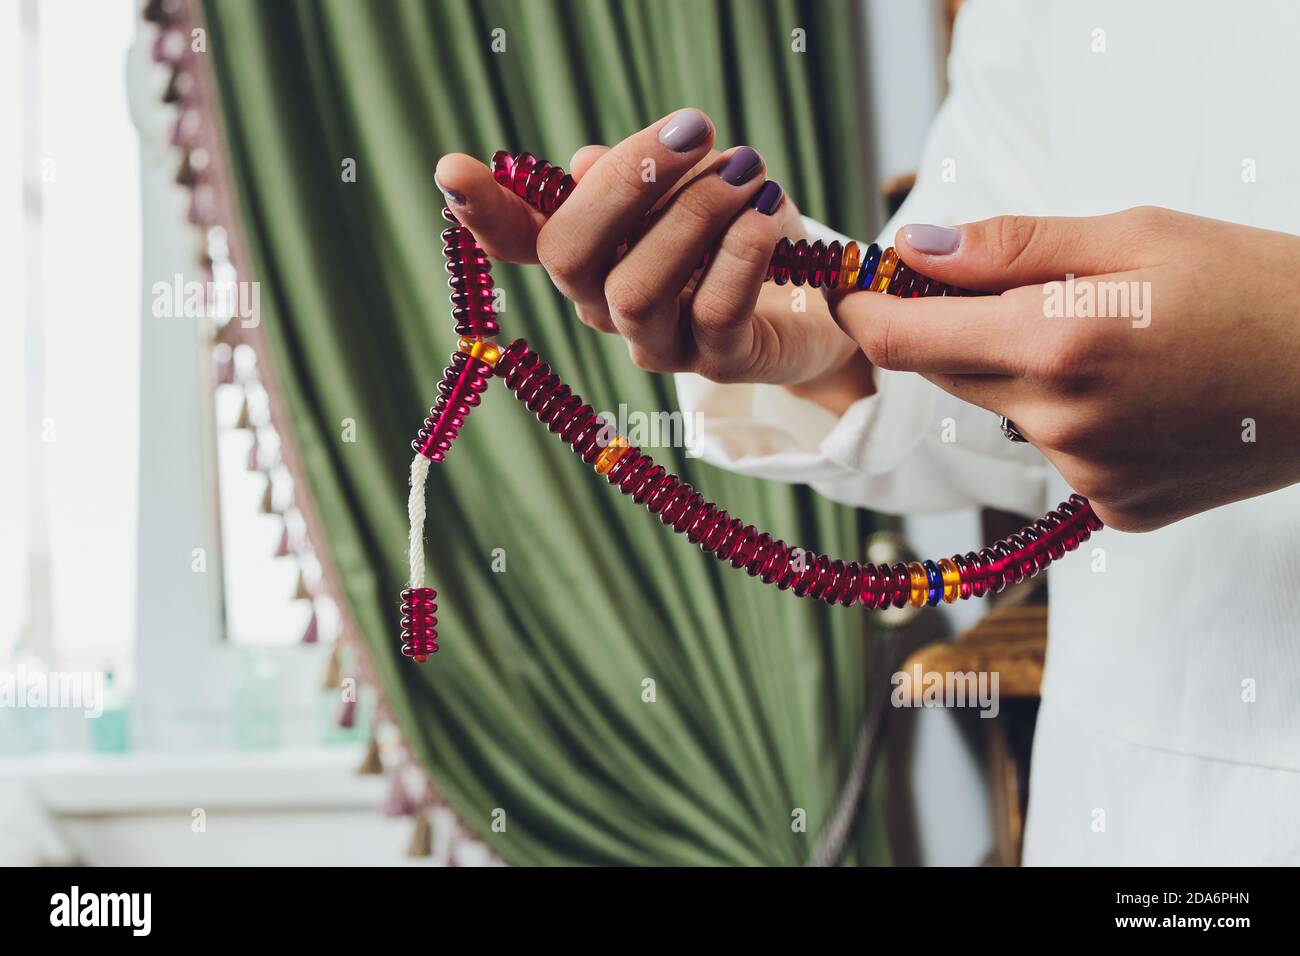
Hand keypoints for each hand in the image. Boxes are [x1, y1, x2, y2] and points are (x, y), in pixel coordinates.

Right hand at [434, 109, 871, 410]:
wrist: (813, 303)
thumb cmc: (735, 234)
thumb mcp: (686, 189)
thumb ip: (632, 180)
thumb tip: (579, 165)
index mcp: (590, 258)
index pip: (521, 240)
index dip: (484, 212)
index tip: (450, 169)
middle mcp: (606, 307)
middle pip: (571, 256)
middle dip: (627, 183)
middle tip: (695, 128)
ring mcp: (659, 343)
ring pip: (636, 288)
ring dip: (695, 213)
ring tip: (748, 172)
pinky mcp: (721, 362)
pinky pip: (714, 311)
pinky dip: (741, 253)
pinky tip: (766, 216)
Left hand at [826, 208, 1299, 530]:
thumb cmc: (1256, 285)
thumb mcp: (1134, 235)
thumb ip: (1010, 249)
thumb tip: (910, 252)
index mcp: (1055, 345)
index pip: (901, 341)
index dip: (866, 309)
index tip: (859, 286)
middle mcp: (1059, 425)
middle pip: (947, 374)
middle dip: (956, 329)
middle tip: (1018, 289)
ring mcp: (1087, 478)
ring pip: (1003, 414)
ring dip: (1020, 374)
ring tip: (1110, 342)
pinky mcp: (1116, 511)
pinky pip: (1056, 456)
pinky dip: (1070, 419)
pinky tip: (1137, 395)